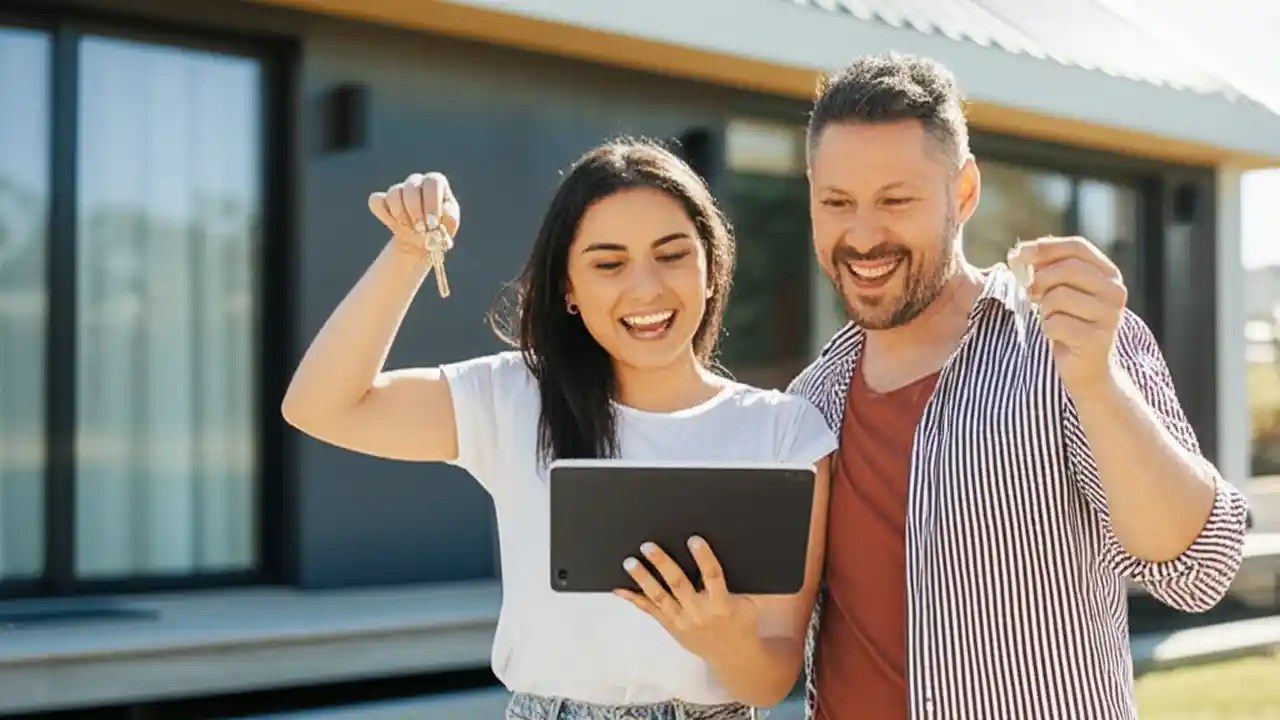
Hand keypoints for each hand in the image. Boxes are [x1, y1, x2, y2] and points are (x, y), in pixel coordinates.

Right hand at [367, 172, 460, 258]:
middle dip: (415, 210)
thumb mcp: (449, 226)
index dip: (432, 202)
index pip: (433, 181)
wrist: (420, 242)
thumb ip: (450, 219)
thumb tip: (444, 213)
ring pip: (394, 193)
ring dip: (401, 215)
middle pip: (412, 186)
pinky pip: (376, 201)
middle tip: (420, 229)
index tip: (432, 223)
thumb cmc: (438, 230)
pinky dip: (384, 215)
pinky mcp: (382, 199)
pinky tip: (394, 225)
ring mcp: (399, 189)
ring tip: (410, 229)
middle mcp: (417, 181)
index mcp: (436, 183)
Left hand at [614, 536, 759, 661]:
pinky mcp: (671, 626)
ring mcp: (682, 621)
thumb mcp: (746, 602)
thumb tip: (727, 551)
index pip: (713, 576)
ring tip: (630, 562)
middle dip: (662, 563)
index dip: (703, 557)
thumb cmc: (741, 623)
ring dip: (643, 578)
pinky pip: (650, 611)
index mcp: (722, 603)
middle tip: (648, 546)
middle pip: (678, 584)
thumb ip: (733, 582)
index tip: (693, 539)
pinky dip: (634, 600)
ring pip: (659, 597)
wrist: (732, 657)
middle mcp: (699, 612)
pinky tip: (620, 589)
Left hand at [1010, 235, 1126, 393]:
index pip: (1077, 246)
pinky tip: (1058, 336)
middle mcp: (1115, 291)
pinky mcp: (1097, 340)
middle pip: (1066, 269)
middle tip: (1032, 295)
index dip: (1045, 247)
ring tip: (1053, 319)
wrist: (1088, 369)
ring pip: (1058, 296)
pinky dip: (1048, 329)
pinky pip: (1056, 323)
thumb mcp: (1061, 289)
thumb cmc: (1070, 323)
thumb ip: (1046, 267)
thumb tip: (1019, 252)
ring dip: (1044, 309)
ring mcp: (1109, 316)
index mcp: (1109, 274)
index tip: (1018, 255)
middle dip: (1040, 280)